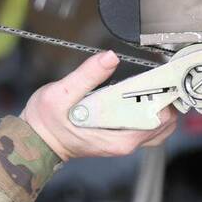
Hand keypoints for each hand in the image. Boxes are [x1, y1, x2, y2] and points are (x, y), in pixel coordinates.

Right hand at [21, 51, 176, 159]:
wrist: (35, 141)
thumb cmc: (45, 123)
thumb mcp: (60, 95)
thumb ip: (87, 76)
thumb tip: (109, 57)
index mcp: (117, 139)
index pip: (158, 120)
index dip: (165, 97)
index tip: (163, 77)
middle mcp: (124, 144)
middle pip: (164, 124)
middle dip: (166, 100)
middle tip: (158, 77)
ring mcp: (123, 142)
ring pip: (158, 127)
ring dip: (160, 105)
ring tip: (152, 84)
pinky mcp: (119, 137)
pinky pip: (146, 126)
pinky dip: (150, 111)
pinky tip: (142, 94)